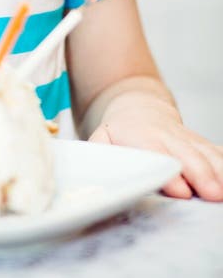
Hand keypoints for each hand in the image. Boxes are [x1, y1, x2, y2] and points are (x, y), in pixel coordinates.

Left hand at [89, 91, 222, 200]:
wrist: (139, 108)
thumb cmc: (120, 133)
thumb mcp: (102, 139)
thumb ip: (98, 154)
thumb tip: (92, 171)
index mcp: (140, 137)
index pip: (156, 153)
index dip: (169, 173)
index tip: (181, 191)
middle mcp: (168, 136)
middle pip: (187, 155)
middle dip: (201, 174)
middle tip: (212, 194)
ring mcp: (187, 139)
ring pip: (207, 153)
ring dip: (218, 171)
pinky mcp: (201, 143)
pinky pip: (217, 152)